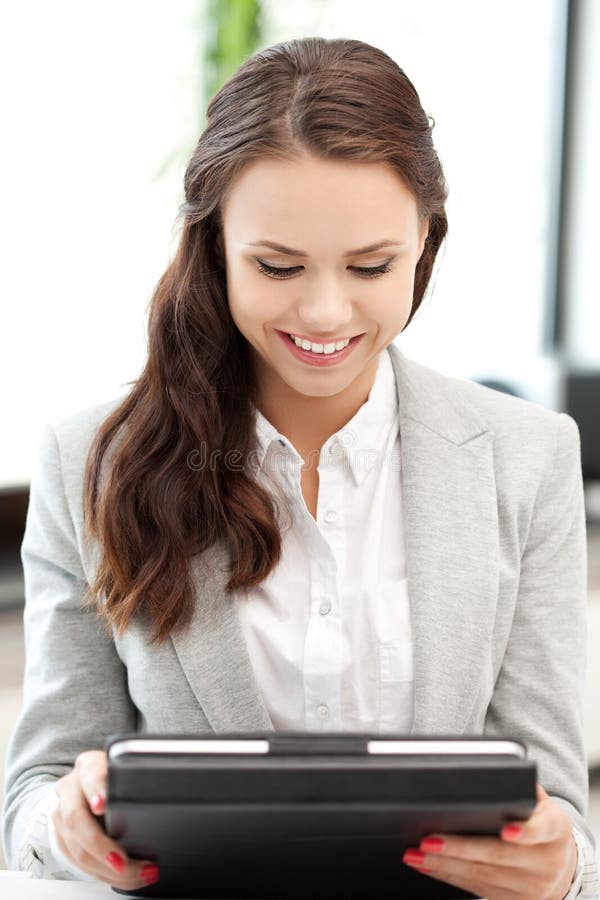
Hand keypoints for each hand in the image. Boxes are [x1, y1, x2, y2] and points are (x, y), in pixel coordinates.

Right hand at [51, 749, 159, 889]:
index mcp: (88, 766)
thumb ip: (135, 778)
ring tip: (139, 873)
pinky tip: (125, 877)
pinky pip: (78, 863)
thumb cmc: (114, 778)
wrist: (85, 787)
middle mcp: (71, 789)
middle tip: (123, 862)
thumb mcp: (125, 770)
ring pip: (77, 848)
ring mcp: (62, 815)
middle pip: (77, 820)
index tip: (103, 805)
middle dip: (101, 846)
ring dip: (107, 869)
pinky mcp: (61, 839)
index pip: (91, 775)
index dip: (97, 790)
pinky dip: (104, 874)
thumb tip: (165, 789)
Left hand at [402, 784, 578, 899]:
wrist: (560, 865)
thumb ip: (520, 788)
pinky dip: (449, 877)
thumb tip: (489, 770)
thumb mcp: (540, 802)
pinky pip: (477, 889)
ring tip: (417, 854)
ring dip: (445, 865)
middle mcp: (546, 862)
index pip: (540, 830)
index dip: (525, 832)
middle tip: (429, 840)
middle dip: (460, 849)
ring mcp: (531, 887)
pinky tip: (429, 866)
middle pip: (498, 856)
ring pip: (482, 876)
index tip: (507, 831)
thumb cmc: (541, 823)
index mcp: (555, 830)